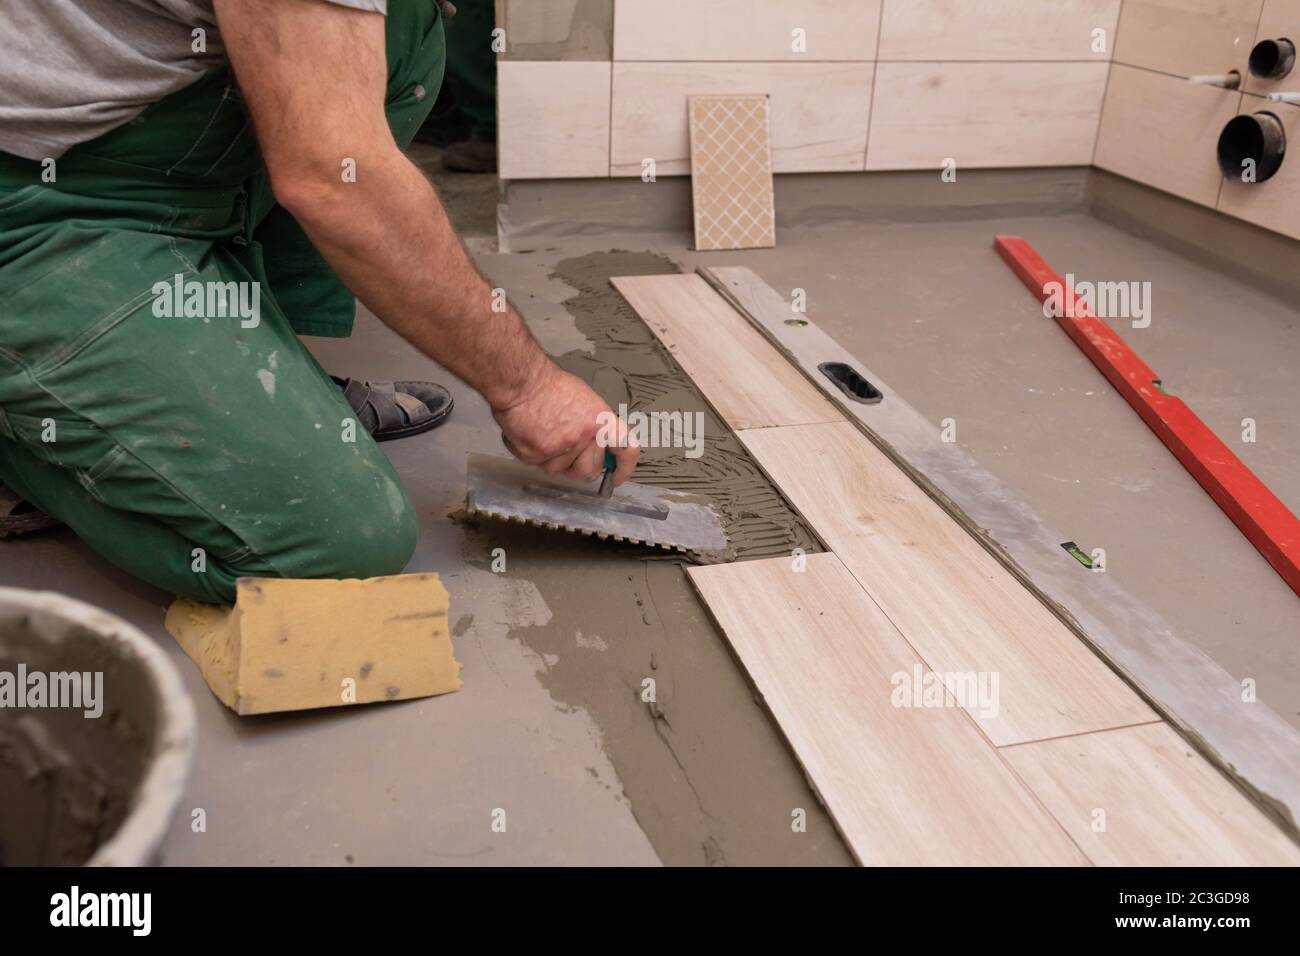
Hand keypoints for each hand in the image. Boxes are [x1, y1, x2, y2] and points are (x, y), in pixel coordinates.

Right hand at [492, 364, 639, 485]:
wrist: (521, 382)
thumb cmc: (550, 386)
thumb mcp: (586, 401)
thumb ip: (595, 427)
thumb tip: (598, 446)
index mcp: (600, 421)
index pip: (626, 449)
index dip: (624, 468)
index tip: (617, 476)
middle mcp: (584, 437)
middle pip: (589, 470)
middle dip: (580, 465)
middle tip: (567, 446)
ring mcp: (560, 448)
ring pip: (560, 470)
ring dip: (553, 458)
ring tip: (544, 431)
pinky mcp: (537, 456)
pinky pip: (538, 465)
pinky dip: (533, 453)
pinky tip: (531, 433)